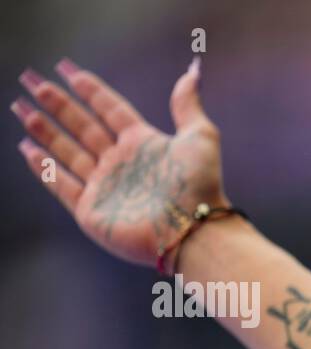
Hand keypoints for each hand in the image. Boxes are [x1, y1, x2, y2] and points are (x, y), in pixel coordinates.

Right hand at [12, 57, 227, 267]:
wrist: (193, 230)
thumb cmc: (200, 185)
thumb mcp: (200, 136)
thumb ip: (188, 104)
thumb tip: (193, 71)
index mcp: (143, 143)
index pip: (110, 109)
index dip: (89, 89)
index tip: (66, 69)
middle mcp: (121, 163)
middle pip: (83, 126)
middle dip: (57, 104)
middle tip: (32, 81)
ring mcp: (105, 187)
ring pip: (67, 152)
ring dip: (44, 130)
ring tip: (22, 108)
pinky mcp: (92, 211)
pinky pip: (61, 185)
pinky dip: (44, 168)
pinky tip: (27, 149)